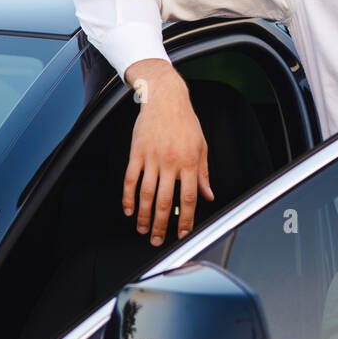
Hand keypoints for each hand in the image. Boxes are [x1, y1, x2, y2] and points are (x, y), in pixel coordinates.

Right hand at [122, 59, 213, 244]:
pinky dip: (128, 197)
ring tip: (143, 229)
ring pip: (146, 194)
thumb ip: (203, 173)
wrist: (165, 98)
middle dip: (162, 225)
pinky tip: (129, 209)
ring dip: (144, 215)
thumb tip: (208, 195)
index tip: (184, 233)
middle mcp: (171, 162)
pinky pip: (130, 179)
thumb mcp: (202, 146)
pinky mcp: (137, 152)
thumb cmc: (185, 121)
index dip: (187, 219)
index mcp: (190, 162)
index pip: (189, 198)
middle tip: (158, 240)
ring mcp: (152, 158)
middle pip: (166, 201)